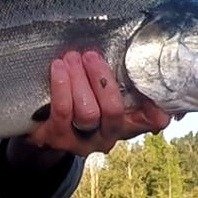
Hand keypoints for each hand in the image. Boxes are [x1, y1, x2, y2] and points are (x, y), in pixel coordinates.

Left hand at [8, 50, 170, 166]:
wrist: (40, 126)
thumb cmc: (77, 99)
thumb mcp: (99, 92)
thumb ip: (118, 79)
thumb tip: (136, 55)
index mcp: (124, 123)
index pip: (151, 120)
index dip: (157, 106)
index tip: (152, 82)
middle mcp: (107, 137)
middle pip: (113, 111)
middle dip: (102, 80)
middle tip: (90, 56)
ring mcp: (82, 142)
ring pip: (87, 112)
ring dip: (79, 80)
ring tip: (71, 58)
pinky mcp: (57, 139)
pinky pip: (62, 112)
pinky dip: (61, 86)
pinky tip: (58, 68)